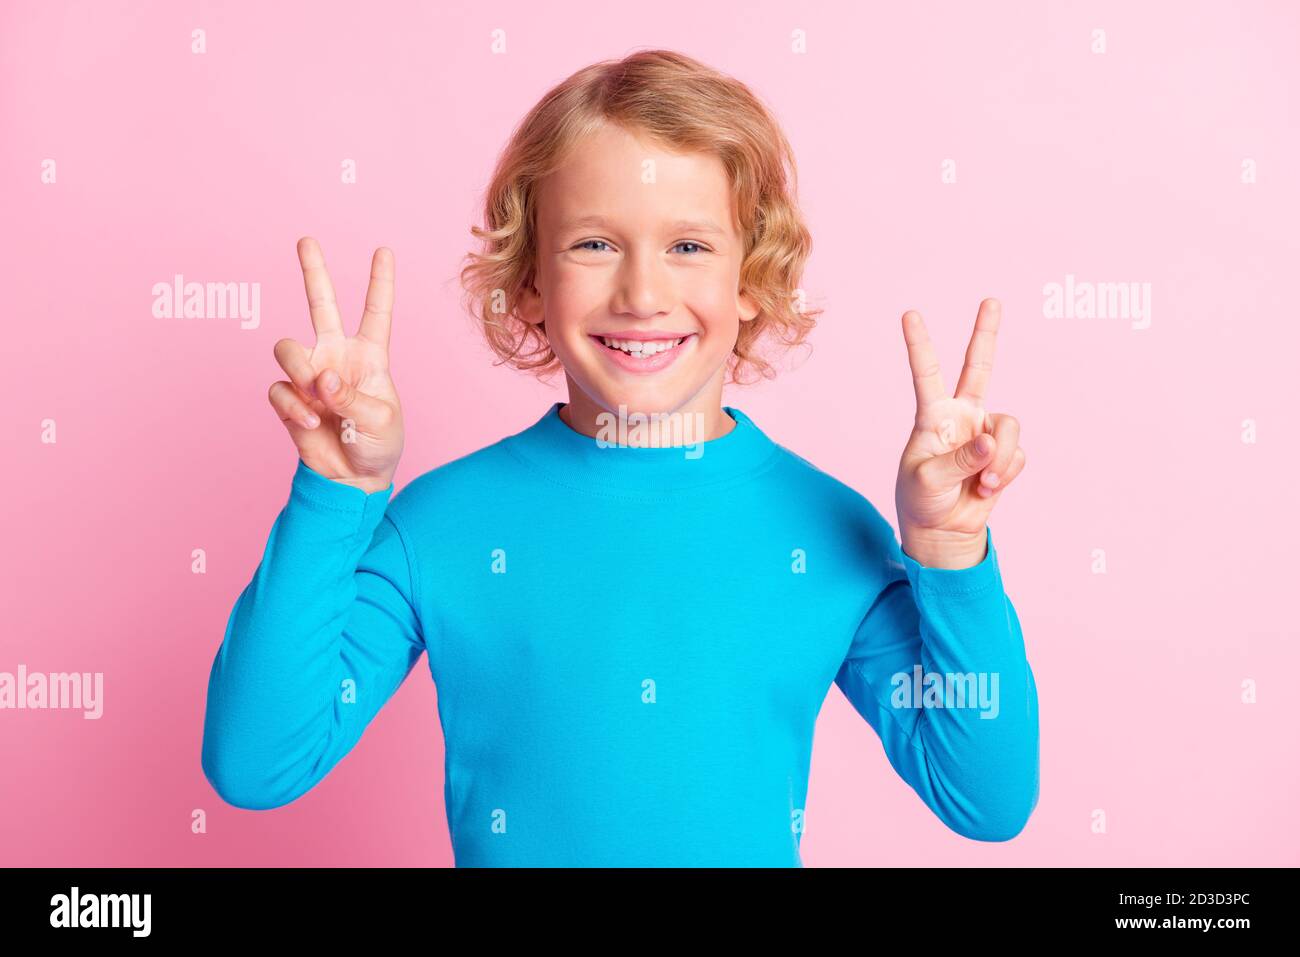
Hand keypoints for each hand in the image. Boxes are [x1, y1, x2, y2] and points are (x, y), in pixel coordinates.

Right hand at [267, 237, 403, 493]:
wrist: (353, 479)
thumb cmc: (378, 445)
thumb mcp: (379, 421)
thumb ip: (351, 397)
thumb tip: (321, 378)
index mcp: (369, 356)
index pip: (376, 312)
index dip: (380, 282)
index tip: (383, 250)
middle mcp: (337, 357)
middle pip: (321, 305)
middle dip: (313, 271)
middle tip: (306, 240)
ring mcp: (310, 376)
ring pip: (288, 348)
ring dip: (299, 370)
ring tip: (316, 396)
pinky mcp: (290, 399)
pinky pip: (278, 389)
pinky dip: (291, 406)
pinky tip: (308, 422)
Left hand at [894, 298, 1025, 568]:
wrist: (943, 531)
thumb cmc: (922, 501)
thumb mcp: (929, 481)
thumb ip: (961, 459)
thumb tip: (991, 440)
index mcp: (933, 416)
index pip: (926, 373)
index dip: (919, 344)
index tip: (909, 314)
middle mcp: (961, 416)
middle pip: (979, 368)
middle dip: (986, 334)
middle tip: (991, 300)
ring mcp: (985, 433)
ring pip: (1009, 428)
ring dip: (1000, 458)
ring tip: (984, 483)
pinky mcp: (1005, 454)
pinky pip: (1017, 455)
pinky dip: (1004, 474)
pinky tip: (988, 488)